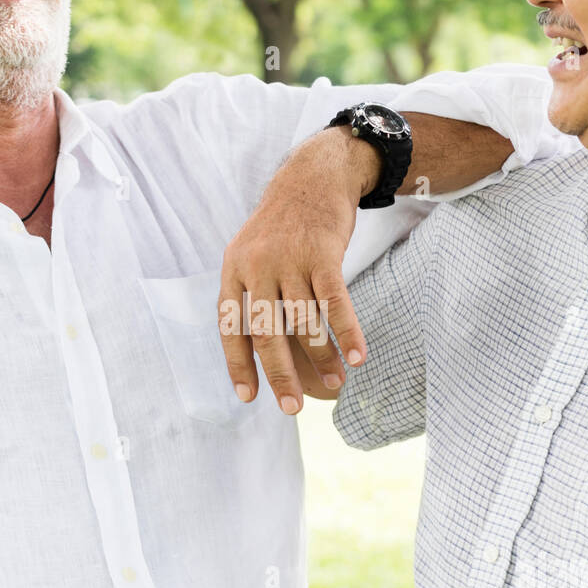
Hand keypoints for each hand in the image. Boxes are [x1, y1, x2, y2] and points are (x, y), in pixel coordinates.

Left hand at [219, 125, 380, 412]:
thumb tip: (258, 350)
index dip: (239, 364)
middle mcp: (257, 266)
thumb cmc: (284, 227)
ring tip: (336, 386)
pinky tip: (356, 358)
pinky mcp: (323, 253)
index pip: (230, 326)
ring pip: (305, 322)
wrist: (312, 177)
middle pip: (267, 333)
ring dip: (322, 359)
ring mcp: (290, 259)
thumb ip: (251, 294)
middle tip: (292, 410)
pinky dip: (347, 333)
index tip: (249, 398)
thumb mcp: (252, 252)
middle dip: (281, 376)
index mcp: (234, 270)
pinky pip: (335, 302)